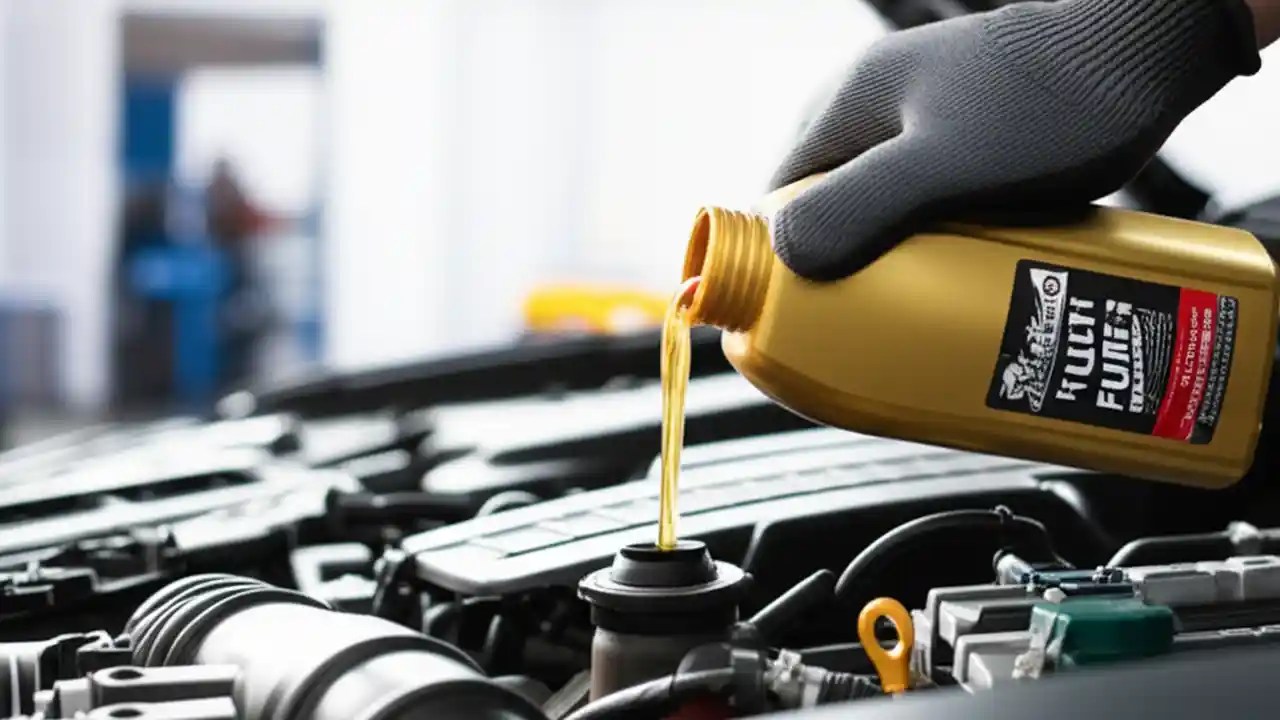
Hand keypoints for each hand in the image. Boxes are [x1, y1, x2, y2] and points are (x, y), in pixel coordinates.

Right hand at [770, 0, 1262, 280]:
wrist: (1145, 55)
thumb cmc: (1051, 99)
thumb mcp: (944, 161)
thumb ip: (862, 203)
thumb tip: (788, 254)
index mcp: (846, 104)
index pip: (778, 199)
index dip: (782, 261)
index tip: (809, 319)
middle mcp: (873, 111)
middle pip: (826, 211)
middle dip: (841, 269)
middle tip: (869, 326)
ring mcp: (919, 126)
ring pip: (877, 214)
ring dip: (888, 264)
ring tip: (913, 313)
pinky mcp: (963, 145)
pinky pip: (921, 208)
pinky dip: (928, 249)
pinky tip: (952, 281)